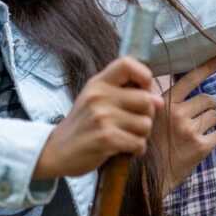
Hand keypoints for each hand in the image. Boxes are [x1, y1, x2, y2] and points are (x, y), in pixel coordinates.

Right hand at [34, 56, 161, 179]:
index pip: (128, 64)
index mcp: (98, 83)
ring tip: (124, 137)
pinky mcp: (106, 138)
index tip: (143, 90)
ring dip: (140, 136)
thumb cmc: (82, 126)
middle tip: (132, 124)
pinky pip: (138, 143)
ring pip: (146, 124)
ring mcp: (102, 117)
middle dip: (146, 116)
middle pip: (146, 99)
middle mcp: (99, 96)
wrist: (57, 151)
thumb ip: (124, 94)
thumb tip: (159, 100)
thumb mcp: (95, 100)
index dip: (144, 76)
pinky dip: (136, 149)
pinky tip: (123, 149)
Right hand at [157, 57, 215, 187]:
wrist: (144, 179)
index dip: (207, 67)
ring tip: (195, 133)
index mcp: (163, 104)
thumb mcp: (147, 119)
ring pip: (214, 116)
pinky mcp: (200, 147)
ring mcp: (189, 130)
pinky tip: (203, 144)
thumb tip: (183, 90)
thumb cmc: (146, 147)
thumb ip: (162, 105)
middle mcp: (177, 114)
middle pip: (208, 99)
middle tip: (198, 117)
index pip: (189, 79)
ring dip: (209, 123)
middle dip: (207, 107)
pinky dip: (215, 138)